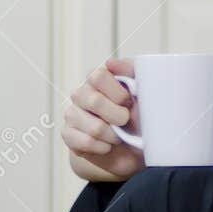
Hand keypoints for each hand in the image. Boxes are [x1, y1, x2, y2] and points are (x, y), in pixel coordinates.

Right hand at [63, 58, 144, 180]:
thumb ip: (131, 70)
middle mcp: (81, 94)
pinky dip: (104, 148)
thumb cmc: (137, 117)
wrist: (129, 149)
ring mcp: (72, 114)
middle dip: (118, 117)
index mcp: (97, 79)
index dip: (117, 93)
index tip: (129, 101)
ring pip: (94, 128)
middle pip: (94, 101)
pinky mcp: (68, 135)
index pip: (98, 76)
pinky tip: (108, 146)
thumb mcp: (143, 91)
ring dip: (113, 136)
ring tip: (118, 136)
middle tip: (126, 121)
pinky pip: (86, 142)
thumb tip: (110, 62)